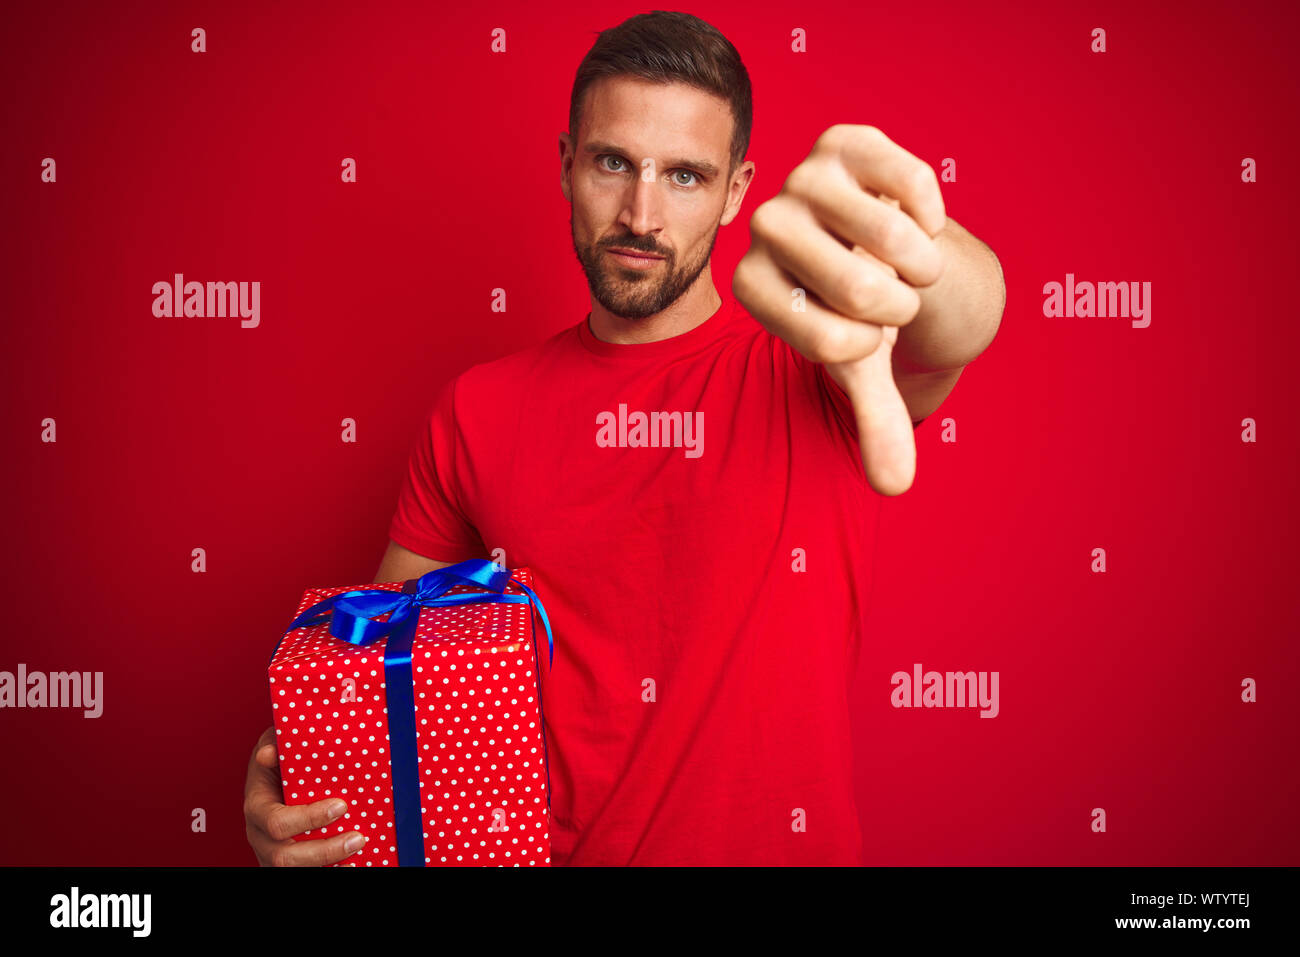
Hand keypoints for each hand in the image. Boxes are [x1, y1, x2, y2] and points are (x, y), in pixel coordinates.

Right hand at [243, 724, 367, 865]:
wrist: (274, 778)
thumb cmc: (277, 761)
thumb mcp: (272, 745)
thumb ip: (274, 744)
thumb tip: (270, 754)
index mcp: (257, 808)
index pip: (277, 823)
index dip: (308, 819)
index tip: (341, 806)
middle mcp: (261, 836)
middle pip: (283, 857)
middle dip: (323, 851)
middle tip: (357, 838)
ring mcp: (272, 853)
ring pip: (294, 870)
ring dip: (329, 863)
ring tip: (358, 847)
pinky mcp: (290, 862)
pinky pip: (305, 871)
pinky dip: (330, 868)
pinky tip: (353, 862)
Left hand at [733, 124, 946, 494]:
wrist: (874, 240)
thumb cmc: (856, 308)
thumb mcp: (862, 364)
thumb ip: (871, 421)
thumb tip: (893, 485)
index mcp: (751, 287)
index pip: (825, 338)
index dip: (867, 343)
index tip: (861, 331)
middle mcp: (763, 228)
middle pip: (857, 286)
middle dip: (898, 303)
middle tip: (890, 294)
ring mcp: (800, 179)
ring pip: (886, 233)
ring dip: (919, 261)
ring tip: (904, 260)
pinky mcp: (843, 142)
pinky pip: (909, 180)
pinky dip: (930, 212)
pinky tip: (914, 219)